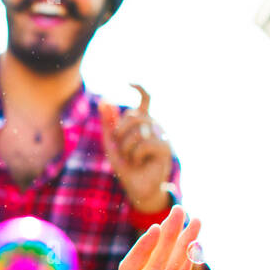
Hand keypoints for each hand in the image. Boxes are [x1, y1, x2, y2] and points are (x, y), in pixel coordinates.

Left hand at [100, 84, 172, 212]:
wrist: (137, 187)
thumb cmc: (126, 165)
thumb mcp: (112, 143)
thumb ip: (108, 122)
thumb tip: (103, 100)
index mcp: (143, 122)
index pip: (145, 99)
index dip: (139, 88)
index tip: (128, 82)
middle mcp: (155, 125)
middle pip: (133, 116)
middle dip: (119, 133)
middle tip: (120, 149)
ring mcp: (162, 136)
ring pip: (137, 131)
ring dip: (126, 148)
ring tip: (130, 159)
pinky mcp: (165, 148)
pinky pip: (144, 144)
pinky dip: (135, 156)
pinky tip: (140, 163)